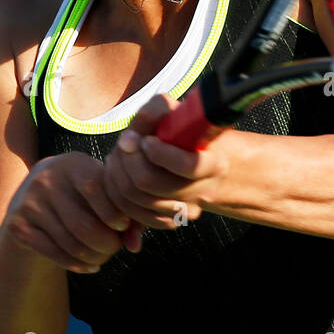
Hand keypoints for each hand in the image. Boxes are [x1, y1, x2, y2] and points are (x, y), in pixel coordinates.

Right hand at [4, 150, 136, 273]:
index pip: (96, 188)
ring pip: (69, 243)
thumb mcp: (103, 190)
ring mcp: (28, 203)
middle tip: (115, 248)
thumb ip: (125, 211)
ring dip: (93, 257)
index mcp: (73, 163)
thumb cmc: (83, 193)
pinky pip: (52, 252)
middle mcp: (46, 180)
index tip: (123, 225)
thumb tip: (135, 246)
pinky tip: (89, 266)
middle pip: (83, 224)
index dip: (114, 212)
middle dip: (106, 244)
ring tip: (104, 257)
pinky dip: (75, 264)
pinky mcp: (17, 225)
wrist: (34, 194)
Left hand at [103, 93, 225, 230]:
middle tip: (125, 143)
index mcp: (214, 164)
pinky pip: (134, 214)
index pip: (188, 166)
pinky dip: (120, 193)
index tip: (147, 138)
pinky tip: (122, 175)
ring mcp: (187, 210)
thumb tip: (129, 139)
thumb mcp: (179, 114)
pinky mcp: (170, 222)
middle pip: (150, 182)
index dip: (160, 152)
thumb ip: (156, 112)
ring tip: (120, 155)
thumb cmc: (187, 131)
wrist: (207, 161)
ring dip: (119, 173)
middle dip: (128, 160)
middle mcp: (203, 190)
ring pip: (136, 199)